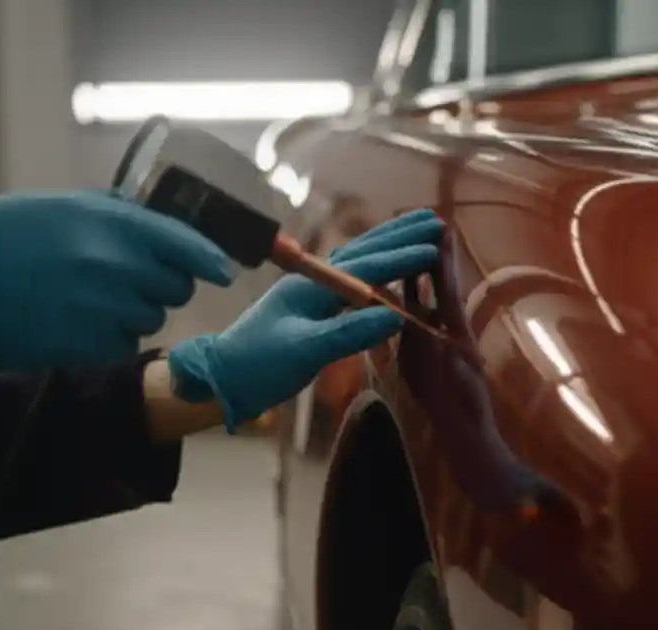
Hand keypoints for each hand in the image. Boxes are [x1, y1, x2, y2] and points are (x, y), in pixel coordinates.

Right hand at [0, 189, 234, 370]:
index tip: (224, 270)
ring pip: (150, 319)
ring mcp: (101, 308)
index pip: (184, 242)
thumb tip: (160, 224)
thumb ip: (113, 214)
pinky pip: (124, 347)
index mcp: (107, 221)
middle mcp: (112, 263)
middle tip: (121, 281)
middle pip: (174, 285)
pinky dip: (108, 342)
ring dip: (130, 314)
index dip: (210, 259)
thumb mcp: (56, 206)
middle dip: (158, 285)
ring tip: (83, 302)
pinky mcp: (86, 348)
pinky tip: (72, 327)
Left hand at [167, 210, 441, 430]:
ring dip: (389, 245)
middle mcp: (313, 282)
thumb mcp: (304, 351)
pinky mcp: (313, 309)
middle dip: (399, 237)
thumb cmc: (259, 366)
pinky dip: (377, 270)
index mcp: (310, 287)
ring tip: (419, 231)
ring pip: (358, 262)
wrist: (222, 380)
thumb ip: (348, 333)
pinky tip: (391, 272)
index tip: (434, 246)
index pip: (364, 267)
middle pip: (363, 253)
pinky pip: (354, 281)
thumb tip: (395, 317)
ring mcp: (312, 293)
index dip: (400, 257)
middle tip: (435, 221)